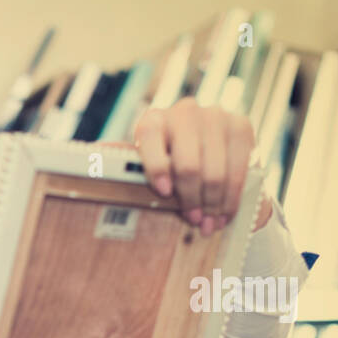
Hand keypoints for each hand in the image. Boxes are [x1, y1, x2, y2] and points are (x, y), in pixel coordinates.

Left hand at [103, 96, 271, 234]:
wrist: (207, 150)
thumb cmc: (167, 165)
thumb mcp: (146, 166)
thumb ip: (128, 169)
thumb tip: (97, 159)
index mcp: (153, 120)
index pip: (150, 136)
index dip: (157, 166)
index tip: (164, 193)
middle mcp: (184, 112)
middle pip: (188, 164)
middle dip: (190, 198)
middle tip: (192, 220)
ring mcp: (214, 116)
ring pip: (215, 170)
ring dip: (212, 204)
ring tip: (208, 224)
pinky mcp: (240, 125)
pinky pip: (240, 168)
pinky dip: (231, 197)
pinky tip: (225, 214)